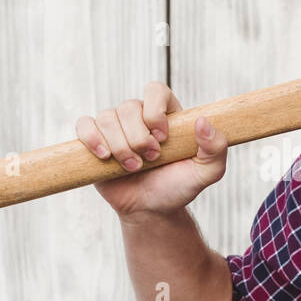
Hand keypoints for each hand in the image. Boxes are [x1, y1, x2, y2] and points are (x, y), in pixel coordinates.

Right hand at [76, 82, 227, 217]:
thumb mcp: (207, 171)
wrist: (151, 209)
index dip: (155, 110)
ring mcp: (115, 126)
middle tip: (150, 160)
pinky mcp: (95, 140)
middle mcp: (138, 115)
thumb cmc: (178, 187)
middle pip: (128, 107)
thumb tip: (203, 122)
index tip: (162, 137)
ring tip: (133, 167)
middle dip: (138, 138)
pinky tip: (105, 156)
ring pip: (107, 118)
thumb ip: (216, 148)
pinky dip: (92, 139)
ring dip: (120, 146)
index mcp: (165, 113)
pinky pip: (84, 125)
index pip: (155, 90)